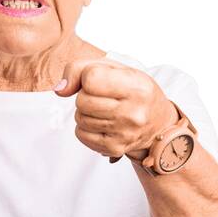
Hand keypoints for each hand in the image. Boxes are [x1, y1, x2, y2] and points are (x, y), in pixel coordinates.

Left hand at [55, 57, 178, 161]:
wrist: (157, 123)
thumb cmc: (132, 90)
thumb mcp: (114, 68)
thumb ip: (80, 69)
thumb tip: (59, 90)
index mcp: (137, 87)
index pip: (91, 78)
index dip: (87, 77)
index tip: (99, 80)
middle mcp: (133, 113)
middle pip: (82, 101)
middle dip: (84, 96)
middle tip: (101, 97)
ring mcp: (124, 134)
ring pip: (80, 118)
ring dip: (85, 112)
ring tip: (103, 110)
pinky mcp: (115, 148)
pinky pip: (81, 135)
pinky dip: (85, 127)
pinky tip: (101, 123)